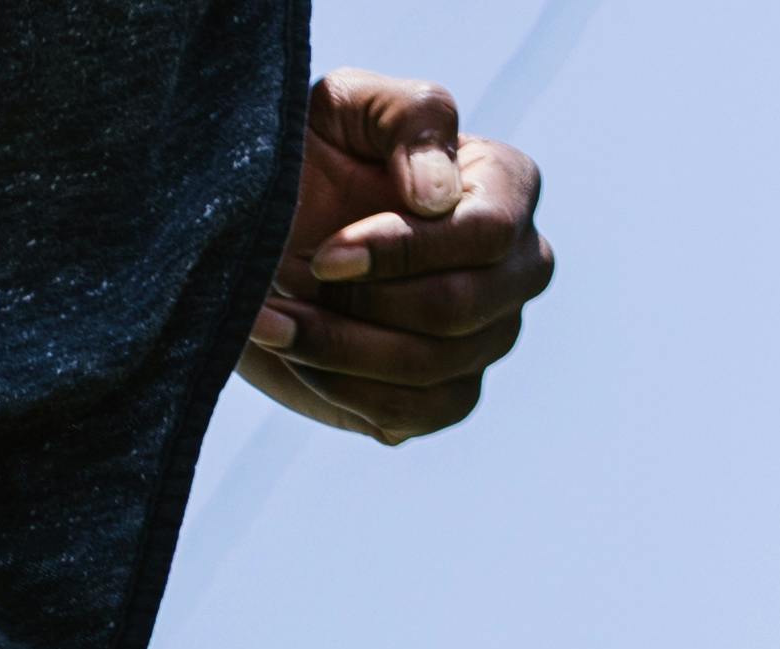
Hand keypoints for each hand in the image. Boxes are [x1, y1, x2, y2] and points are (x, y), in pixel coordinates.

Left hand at [241, 70, 548, 442]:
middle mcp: (515, 268)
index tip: (327, 252)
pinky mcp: (443, 396)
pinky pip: (415, 414)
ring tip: (274, 320)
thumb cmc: (316, 152)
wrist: (263, 229)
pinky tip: (295, 355)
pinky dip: (345, 391)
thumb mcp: (350, 104)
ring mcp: (486, 337)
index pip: (490, 233)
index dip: (404, 251)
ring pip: (434, 367)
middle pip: (462, 309)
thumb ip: (410, 118)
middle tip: (297, 282)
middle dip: (366, 303)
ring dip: (340, 349)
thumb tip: (440, 196)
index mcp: (507, 188)